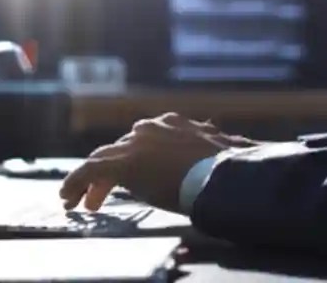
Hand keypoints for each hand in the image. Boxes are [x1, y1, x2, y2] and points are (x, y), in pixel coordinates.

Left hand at [59, 112, 256, 212]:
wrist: (224, 174)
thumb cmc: (231, 166)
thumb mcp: (229, 151)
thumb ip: (228, 149)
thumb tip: (259, 149)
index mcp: (173, 124)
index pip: (143, 139)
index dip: (134, 158)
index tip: (133, 177)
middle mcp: (150, 128)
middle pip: (120, 149)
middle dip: (111, 173)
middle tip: (102, 197)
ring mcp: (136, 145)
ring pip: (102, 159)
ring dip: (90, 181)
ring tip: (83, 202)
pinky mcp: (123, 164)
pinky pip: (89, 172)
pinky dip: (75, 183)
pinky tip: (67, 198)